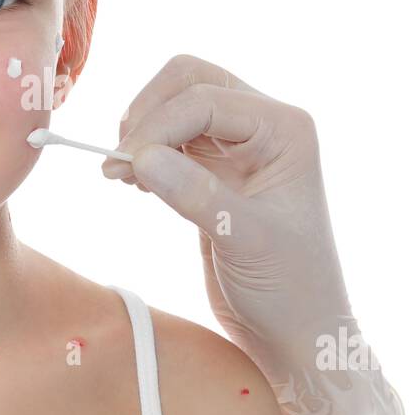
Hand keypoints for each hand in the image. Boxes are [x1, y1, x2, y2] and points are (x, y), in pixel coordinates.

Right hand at [102, 55, 404, 414]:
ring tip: (120, 175)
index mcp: (284, 129)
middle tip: (118, 161)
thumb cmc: (290, 290)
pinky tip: (133, 183)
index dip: (158, 125)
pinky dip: (144, 151)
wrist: (295, 332)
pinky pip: (169, 138)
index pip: (205, 99)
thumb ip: (196, 195)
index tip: (123, 166)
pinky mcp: (212, 169)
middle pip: (189, 81)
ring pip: (174, 103)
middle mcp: (263, 126)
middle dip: (148, 113)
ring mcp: (237, 145)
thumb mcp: (245, 241)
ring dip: (141, 131)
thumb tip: (139, 156)